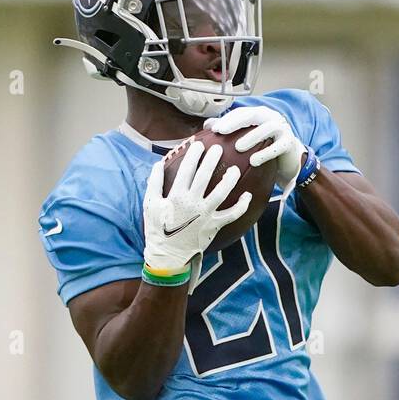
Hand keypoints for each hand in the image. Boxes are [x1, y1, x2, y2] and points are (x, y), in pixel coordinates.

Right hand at [143, 140, 251, 272]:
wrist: (168, 255)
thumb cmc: (157, 229)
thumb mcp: (150, 204)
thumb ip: (154, 183)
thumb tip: (158, 163)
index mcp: (176, 196)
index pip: (187, 169)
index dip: (193, 155)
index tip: (198, 144)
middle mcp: (192, 203)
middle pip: (205, 176)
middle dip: (212, 159)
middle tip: (218, 149)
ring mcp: (205, 215)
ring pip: (221, 193)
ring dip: (229, 179)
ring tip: (235, 169)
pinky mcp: (214, 226)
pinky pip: (231, 215)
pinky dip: (241, 206)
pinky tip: (248, 196)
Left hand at [205, 106, 305, 189]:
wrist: (288, 161)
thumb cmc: (264, 148)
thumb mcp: (247, 138)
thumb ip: (230, 130)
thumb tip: (208, 126)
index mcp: (259, 114)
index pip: (241, 112)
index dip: (227, 119)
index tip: (213, 129)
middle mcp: (271, 117)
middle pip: (252, 115)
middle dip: (235, 122)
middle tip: (221, 131)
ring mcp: (282, 128)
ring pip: (267, 128)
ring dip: (252, 137)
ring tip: (238, 147)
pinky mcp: (289, 142)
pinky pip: (278, 147)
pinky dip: (266, 153)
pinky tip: (254, 161)